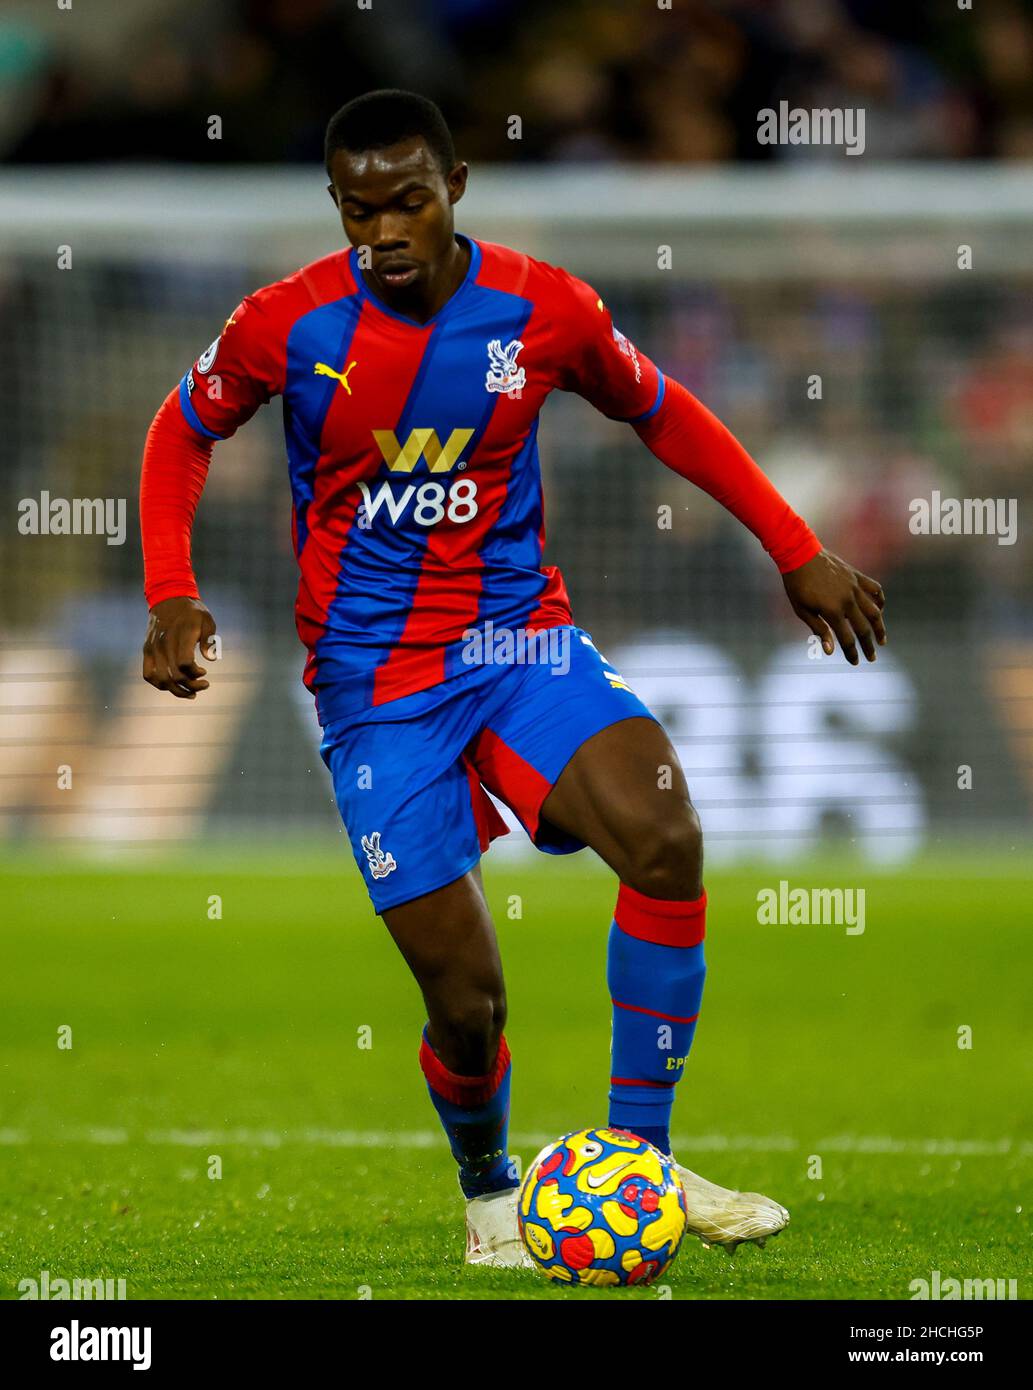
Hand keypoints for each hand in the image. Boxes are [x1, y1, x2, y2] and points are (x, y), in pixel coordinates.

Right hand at [142, 596, 217, 697]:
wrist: (168, 597)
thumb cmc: (192, 611)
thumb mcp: (207, 620)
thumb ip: (208, 640)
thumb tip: (210, 659)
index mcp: (181, 635)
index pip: (184, 663)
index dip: (195, 673)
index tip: (204, 672)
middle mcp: (164, 643)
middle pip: (175, 675)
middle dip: (192, 686)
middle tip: (204, 685)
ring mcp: (153, 647)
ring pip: (161, 679)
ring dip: (177, 691)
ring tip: (191, 693)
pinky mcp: (146, 650)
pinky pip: (148, 674)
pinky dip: (159, 684)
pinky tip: (172, 687)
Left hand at [782, 549, 886, 664]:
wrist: (800, 554)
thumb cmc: (797, 585)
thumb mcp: (802, 610)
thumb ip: (819, 630)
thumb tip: (831, 651)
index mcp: (832, 611)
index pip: (847, 639)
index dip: (852, 653)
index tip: (855, 662)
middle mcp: (847, 600)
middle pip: (864, 628)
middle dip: (869, 646)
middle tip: (872, 658)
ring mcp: (854, 587)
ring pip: (875, 611)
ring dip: (880, 627)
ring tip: (882, 639)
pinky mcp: (857, 576)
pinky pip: (875, 589)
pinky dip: (880, 600)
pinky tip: (880, 609)